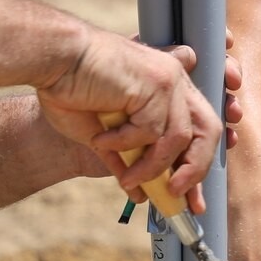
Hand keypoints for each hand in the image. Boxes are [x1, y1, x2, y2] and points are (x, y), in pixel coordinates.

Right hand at [60, 37, 244, 182]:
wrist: (51, 62)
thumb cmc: (71, 94)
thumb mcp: (106, 137)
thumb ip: (128, 160)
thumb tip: (141, 195)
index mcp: (167, 90)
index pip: (199, 128)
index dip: (200, 162)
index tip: (195, 199)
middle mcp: (175, 80)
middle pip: (208, 131)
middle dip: (196, 170)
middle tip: (176, 196)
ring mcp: (168, 79)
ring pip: (180, 138)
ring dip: (153, 167)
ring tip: (129, 179)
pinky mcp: (156, 82)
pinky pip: (151, 131)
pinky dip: (124, 144)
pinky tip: (101, 138)